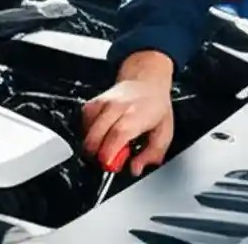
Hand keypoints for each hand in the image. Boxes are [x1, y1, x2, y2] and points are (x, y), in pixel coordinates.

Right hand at [81, 51, 174, 176]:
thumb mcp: (164, 132)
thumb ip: (152, 154)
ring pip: (86, 130)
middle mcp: (117, 107)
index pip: (117, 135)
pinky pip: (83, 123)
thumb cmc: (154, 106)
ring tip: (108, 145)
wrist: (146, 80)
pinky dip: (88, 133)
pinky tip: (100, 135)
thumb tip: (136, 168)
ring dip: (93, 144)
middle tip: (110, 159)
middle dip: (98, 154)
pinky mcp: (93, 102)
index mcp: (136, 115)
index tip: (110, 164)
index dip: (109, 154)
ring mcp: (103, 103)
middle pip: (96, 135)